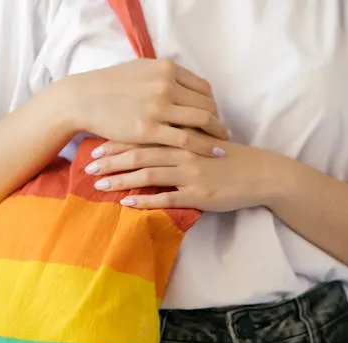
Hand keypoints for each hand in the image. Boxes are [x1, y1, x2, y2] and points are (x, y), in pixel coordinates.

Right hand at [58, 59, 229, 157]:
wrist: (83, 98)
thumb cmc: (109, 85)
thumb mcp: (139, 70)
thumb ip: (162, 75)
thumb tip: (179, 81)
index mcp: (165, 68)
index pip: (202, 88)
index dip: (211, 104)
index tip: (213, 116)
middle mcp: (166, 84)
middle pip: (206, 103)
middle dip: (217, 120)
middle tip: (221, 132)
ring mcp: (158, 107)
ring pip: (201, 120)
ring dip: (216, 133)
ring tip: (222, 144)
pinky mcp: (149, 129)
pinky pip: (186, 139)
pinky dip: (204, 146)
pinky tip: (214, 153)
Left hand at [83, 139, 296, 211]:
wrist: (259, 174)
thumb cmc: (227, 157)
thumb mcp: (202, 139)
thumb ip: (176, 136)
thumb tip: (148, 135)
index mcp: (182, 136)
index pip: (143, 135)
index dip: (116, 141)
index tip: (94, 146)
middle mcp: (183, 152)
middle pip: (139, 154)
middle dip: (110, 161)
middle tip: (88, 167)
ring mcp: (189, 174)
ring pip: (148, 175)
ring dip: (120, 180)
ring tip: (98, 185)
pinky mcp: (197, 195)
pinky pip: (166, 198)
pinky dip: (144, 200)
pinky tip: (126, 202)